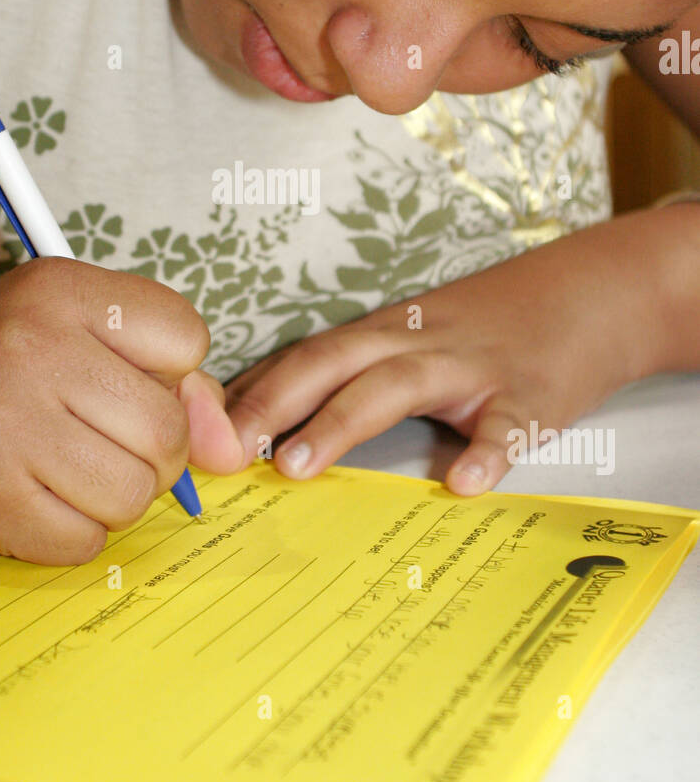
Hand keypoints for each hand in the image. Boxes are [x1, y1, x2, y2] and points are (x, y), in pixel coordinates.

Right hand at [0, 258, 244, 563]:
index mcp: (59, 291)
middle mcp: (32, 348)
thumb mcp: (79, 334)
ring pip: (136, 493)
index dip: (170, 371)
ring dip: (116, 494)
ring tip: (68, 467)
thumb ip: (174, 379)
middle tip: (99, 435)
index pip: (187, 337)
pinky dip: (75, 531)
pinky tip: (38, 497)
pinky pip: (89, 540)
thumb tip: (232, 453)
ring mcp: (8, 426)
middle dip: (152, 448)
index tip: (124, 374)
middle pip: (167, 428)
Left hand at [224, 213, 666, 494]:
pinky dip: (487, 453)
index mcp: (383, 334)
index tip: (196, 431)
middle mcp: (415, 341)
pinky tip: (463, 485)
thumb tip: (268, 418)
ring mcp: (470, 366)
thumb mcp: (412, 337)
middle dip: (272, 402)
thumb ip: (351, 373)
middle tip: (223, 451)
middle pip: (332, 362)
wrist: (586, 296)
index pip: (302, 356)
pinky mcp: (528, 395)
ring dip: (341, 423)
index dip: (249, 391)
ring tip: (297, 467)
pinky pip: (505, 426)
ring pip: (397, 386)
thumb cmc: (482, 328)